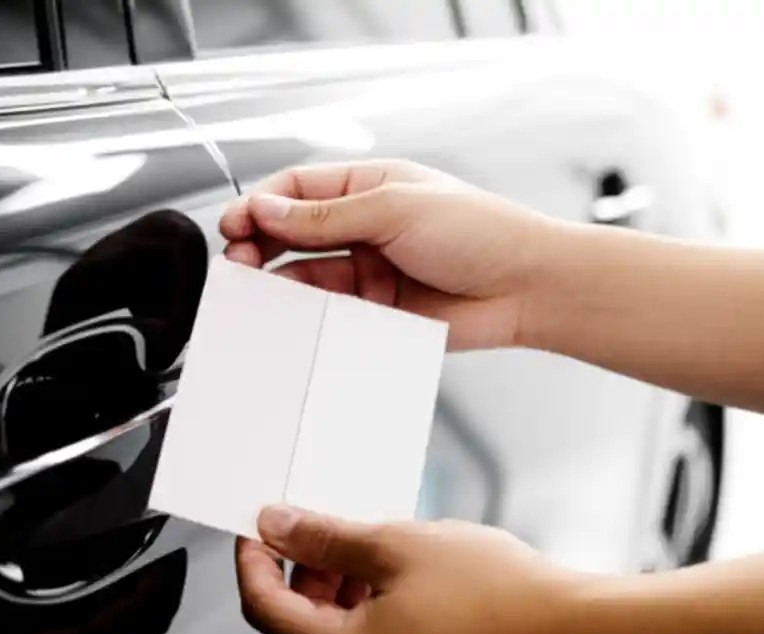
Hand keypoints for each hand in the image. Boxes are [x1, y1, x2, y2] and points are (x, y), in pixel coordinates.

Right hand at [219, 160, 565, 349]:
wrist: (528, 288)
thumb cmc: (483, 232)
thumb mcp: (395, 208)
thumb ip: (326, 215)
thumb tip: (268, 209)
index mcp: (369, 186)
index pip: (297, 188)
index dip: (261, 205)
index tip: (235, 224)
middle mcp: (365, 226)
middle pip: (293, 233)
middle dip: (261, 246)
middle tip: (239, 263)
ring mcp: (370, 270)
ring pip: (307, 276)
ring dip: (280, 284)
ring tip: (259, 293)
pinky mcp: (378, 312)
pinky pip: (330, 314)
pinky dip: (308, 316)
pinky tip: (295, 317)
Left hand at [235, 505, 585, 633]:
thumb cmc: (502, 599)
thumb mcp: (395, 545)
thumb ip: (324, 538)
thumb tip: (279, 528)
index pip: (264, 607)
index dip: (254, 558)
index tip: (258, 529)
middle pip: (301, 625)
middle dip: (305, 571)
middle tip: (322, 527)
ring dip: (340, 591)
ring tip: (373, 549)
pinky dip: (370, 614)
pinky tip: (395, 579)